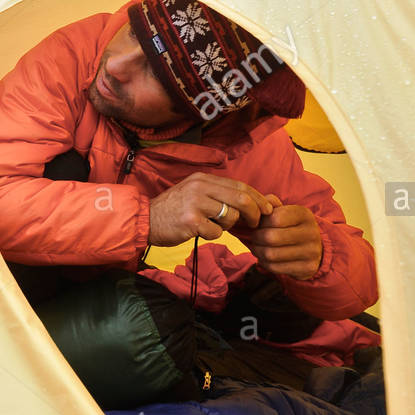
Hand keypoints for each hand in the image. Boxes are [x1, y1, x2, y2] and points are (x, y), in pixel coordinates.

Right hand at [147, 172, 274, 246]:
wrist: (145, 220)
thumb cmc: (174, 210)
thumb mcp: (195, 193)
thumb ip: (220, 194)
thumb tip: (255, 201)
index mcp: (203, 178)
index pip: (240, 186)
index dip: (258, 198)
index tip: (268, 209)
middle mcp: (200, 187)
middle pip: (241, 199)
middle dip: (255, 213)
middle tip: (256, 223)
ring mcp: (195, 204)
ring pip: (231, 216)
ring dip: (228, 226)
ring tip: (213, 226)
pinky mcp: (190, 221)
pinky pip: (216, 232)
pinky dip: (213, 235)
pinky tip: (200, 232)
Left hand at [241, 196, 322, 279]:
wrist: (313, 248)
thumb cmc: (291, 227)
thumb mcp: (284, 212)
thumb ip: (270, 204)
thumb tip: (260, 204)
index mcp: (304, 214)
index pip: (274, 218)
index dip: (260, 222)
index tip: (257, 224)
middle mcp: (311, 232)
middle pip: (270, 237)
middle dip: (256, 238)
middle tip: (253, 237)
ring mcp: (311, 252)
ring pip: (270, 254)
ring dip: (258, 251)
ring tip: (257, 247)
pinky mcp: (307, 268)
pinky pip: (275, 268)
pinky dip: (264, 263)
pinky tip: (265, 257)